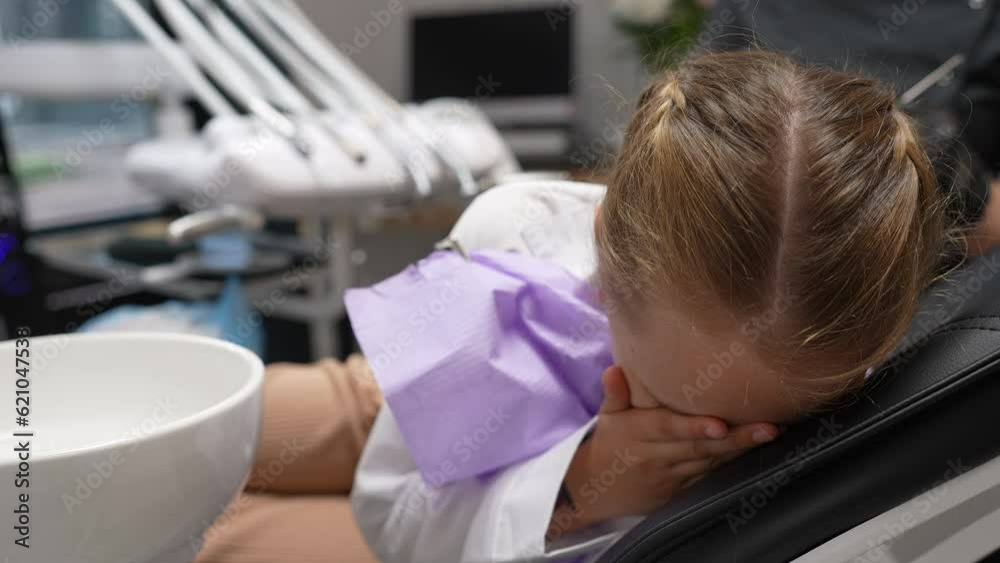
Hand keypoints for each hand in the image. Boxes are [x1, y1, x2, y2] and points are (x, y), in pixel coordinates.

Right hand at [553, 366, 779, 533]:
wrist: (594, 490)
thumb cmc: (608, 443)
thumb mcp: (606, 416)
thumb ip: (614, 393)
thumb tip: (614, 370)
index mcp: (637, 433)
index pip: (668, 428)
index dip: (694, 427)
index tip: (720, 425)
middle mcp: (656, 456)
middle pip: (699, 448)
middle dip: (736, 438)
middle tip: (769, 427)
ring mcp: (670, 477)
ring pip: (710, 464)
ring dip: (742, 451)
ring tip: (771, 435)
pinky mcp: (680, 493)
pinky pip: (709, 479)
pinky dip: (732, 467)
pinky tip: (757, 455)